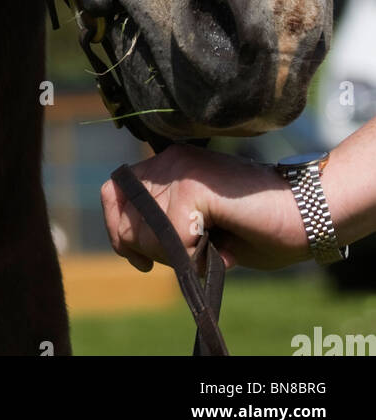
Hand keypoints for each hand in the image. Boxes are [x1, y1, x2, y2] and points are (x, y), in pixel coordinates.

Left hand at [100, 144, 311, 271]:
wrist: (306, 212)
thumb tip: (130, 243)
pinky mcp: (193, 185)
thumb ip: (167, 224)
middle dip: (150, 250)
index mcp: (168, 163)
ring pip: (145, 232)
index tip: (142, 259)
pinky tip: (218, 247)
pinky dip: (192, 258)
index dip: (119, 229)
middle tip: (190, 255)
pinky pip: (171, 239)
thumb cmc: (260, 226)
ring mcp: (179, 169)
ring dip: (174, 256)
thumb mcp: (200, 225)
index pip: (113, 191)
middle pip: (125, 217)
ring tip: (210, 247)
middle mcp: (168, 159)